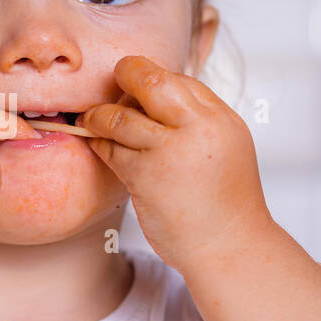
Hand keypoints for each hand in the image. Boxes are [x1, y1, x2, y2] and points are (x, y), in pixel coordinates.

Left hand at [76, 56, 273, 272]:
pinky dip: (98, 143)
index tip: (138, 88)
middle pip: (151, 81)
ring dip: (99, 115)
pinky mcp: (145, 176)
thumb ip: (197, 120)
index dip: (152, 79)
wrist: (229, 247)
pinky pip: (110, 149)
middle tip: (114, 79)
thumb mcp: (226, 146)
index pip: (179, 79)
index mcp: (220, 119)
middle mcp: (198, 129)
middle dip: (126, 73)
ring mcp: (170, 151)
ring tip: (91, 119)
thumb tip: (155, 97)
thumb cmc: (225, 202)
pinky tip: (97, 144)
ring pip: (120, 116)